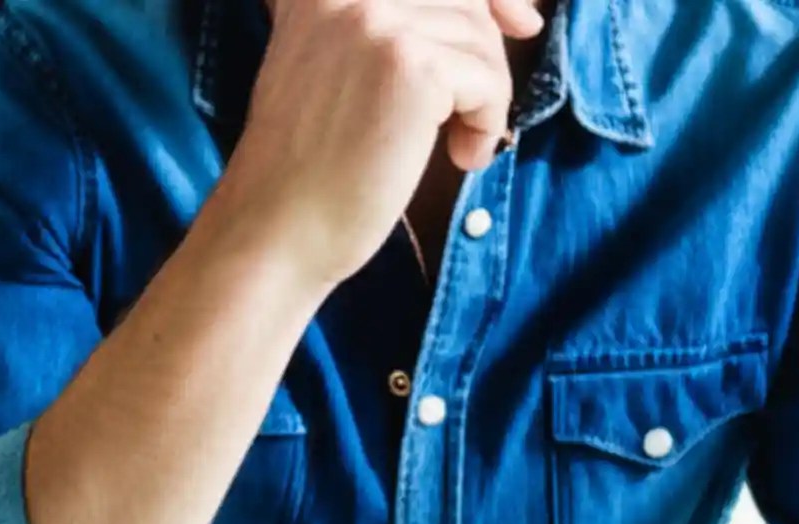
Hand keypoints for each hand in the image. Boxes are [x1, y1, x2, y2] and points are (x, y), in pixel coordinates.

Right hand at [213, 0, 542, 285]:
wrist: (278, 226)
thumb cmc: (312, 166)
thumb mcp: (334, 65)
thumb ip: (390, 26)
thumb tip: (519, 11)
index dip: (488, 0)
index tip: (520, 24)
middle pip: (464, 3)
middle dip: (485, 57)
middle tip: (470, 116)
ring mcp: (377, 22)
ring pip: (480, 42)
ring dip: (485, 99)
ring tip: (455, 146)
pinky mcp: (410, 66)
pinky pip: (487, 80)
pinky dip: (487, 123)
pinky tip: (459, 158)